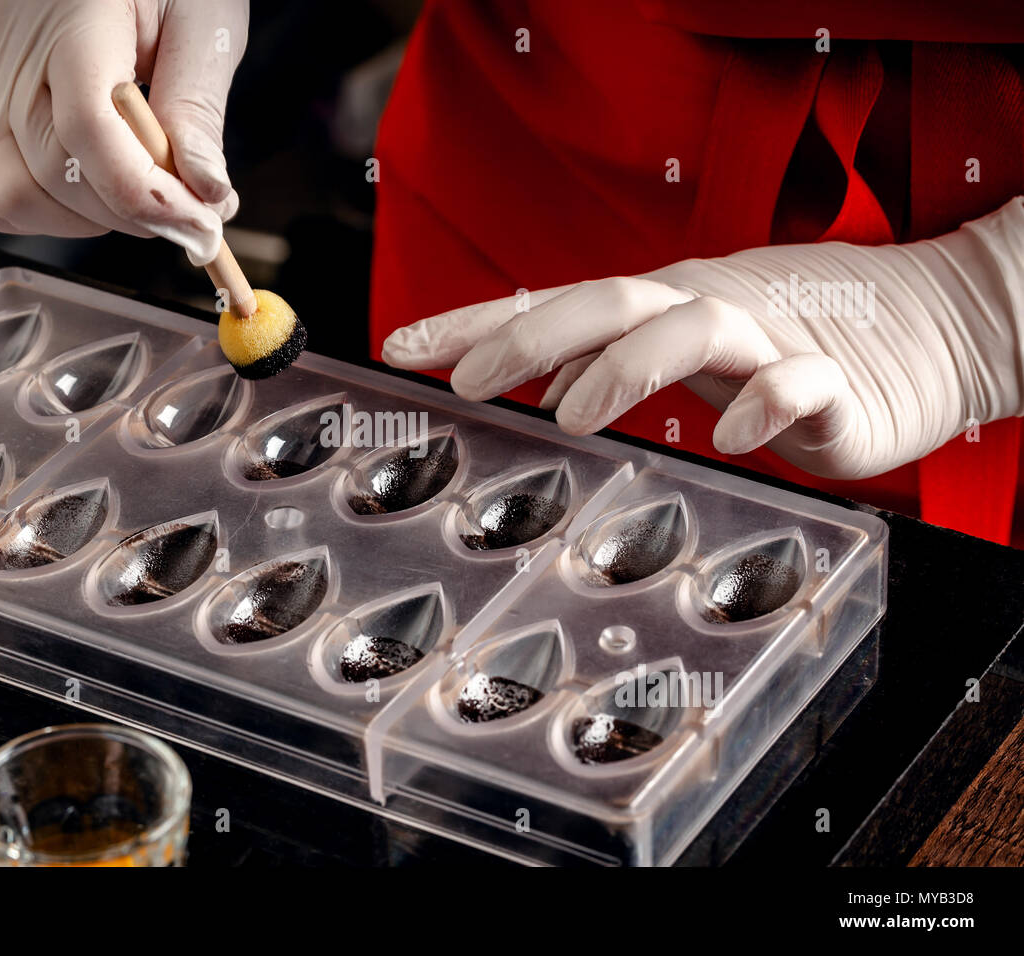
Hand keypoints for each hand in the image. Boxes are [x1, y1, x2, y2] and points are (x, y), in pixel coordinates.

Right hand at [0, 0, 247, 264]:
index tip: (201, 223)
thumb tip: (205, 191)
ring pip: (11, 196)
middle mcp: (12, 55)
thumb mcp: (200, 19)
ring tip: (139, 188)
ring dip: (88, 218)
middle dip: (132, 211)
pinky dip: (50, 210)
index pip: (89, 128)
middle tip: (188, 204)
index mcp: (72, 20)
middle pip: (52, 173)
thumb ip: (197, 107)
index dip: (148, 195)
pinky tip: (96, 184)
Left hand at [383, 198, 1023, 480]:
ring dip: (626, 365)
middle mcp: (699, 308)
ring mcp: (767, 338)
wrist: (922, 330)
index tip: (399, 350)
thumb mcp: (679, 358)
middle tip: (469, 382)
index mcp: (654, 308)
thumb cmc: (777, 349)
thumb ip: (612, 370)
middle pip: (607, 301)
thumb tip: (539, 398)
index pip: (549, 305)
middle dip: (530, 337)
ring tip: (572, 415)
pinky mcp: (833, 383)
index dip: (473, 325)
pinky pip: (798, 381)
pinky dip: (765, 400)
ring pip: (692, 326)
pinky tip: (733, 435)